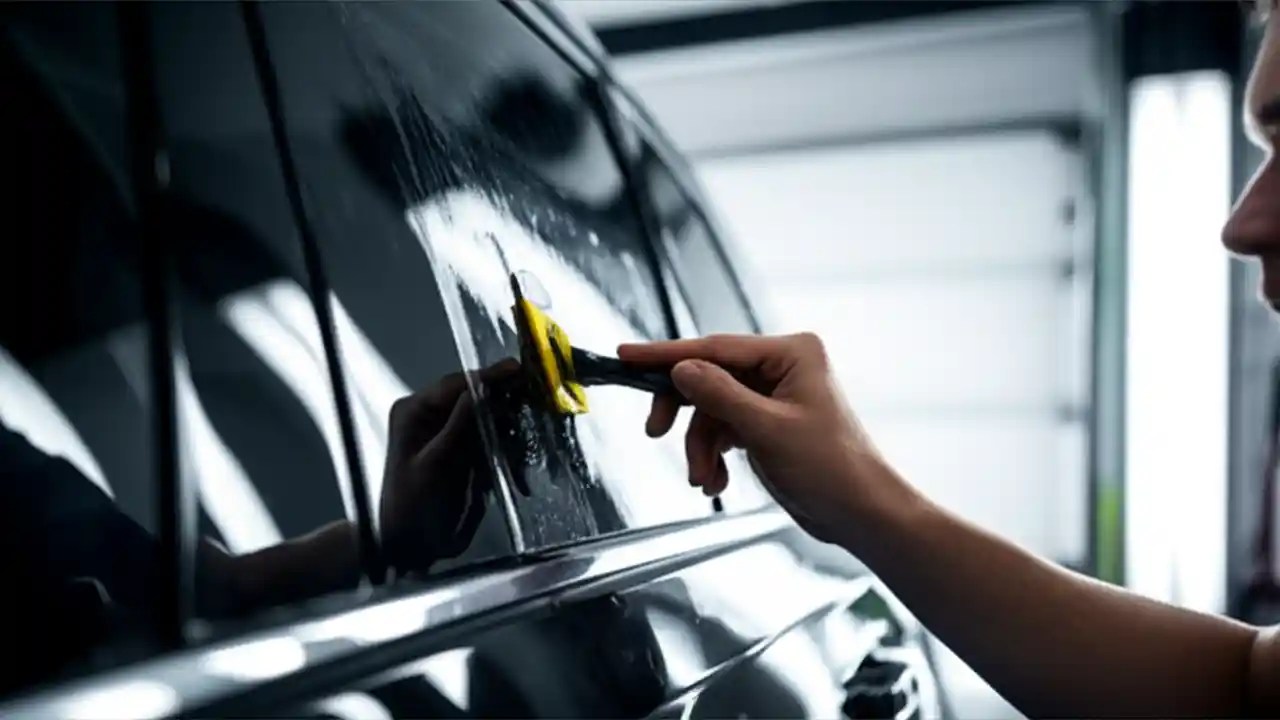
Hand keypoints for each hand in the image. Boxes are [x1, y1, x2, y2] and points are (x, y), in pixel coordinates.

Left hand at [380, 360, 516, 572]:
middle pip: (477, 397)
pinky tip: (515, 474)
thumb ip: (458, 424)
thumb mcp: (434, 464)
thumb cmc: (412, 506)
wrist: (410, 547)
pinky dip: (506, 455)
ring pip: (489, 420)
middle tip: (531, 411)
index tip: (519, 371)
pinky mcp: (465, 453)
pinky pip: (492, 442)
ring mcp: (450, 435)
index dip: (489, 377)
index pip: (456, 384)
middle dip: (504, 409)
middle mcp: (432, 417)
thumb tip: (481, 388)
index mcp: (415, 412)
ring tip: (519, 458)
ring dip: (508, 436)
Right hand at [618, 333, 910, 543]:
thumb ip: (718, 395)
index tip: (629, 356)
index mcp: (792, 353)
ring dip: (699, 445)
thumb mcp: (767, 430)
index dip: (667, 354)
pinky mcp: (767, 422)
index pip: (716, 347)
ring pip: (711, 409)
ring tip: (703, 477)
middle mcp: (782, 367)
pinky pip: (723, 429)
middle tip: (655, 430)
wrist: (861, 514)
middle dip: (685, 414)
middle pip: (708, 377)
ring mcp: (774, 395)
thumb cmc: (834, 469)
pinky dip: (713, 454)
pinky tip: (715, 478)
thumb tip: (680, 369)